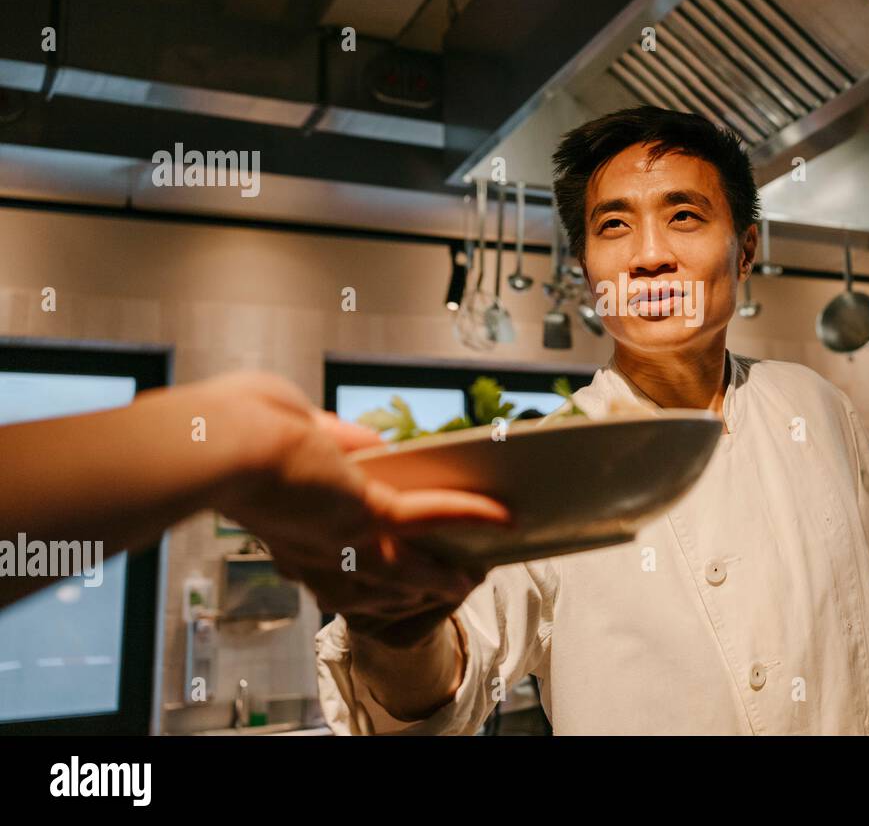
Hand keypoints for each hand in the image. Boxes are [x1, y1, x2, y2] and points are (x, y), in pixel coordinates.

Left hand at [212, 372, 507, 644]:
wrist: (219, 441)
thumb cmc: (232, 426)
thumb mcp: (288, 428)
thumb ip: (335, 438)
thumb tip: (377, 450)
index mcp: (283, 523)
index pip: (324, 555)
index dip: (354, 562)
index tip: (383, 560)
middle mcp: (310, 545)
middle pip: (364, 583)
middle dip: (401, 589)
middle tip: (439, 586)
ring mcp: (339, 537)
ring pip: (399, 570)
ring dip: (435, 578)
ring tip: (467, 580)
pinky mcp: (364, 515)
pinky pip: (428, 517)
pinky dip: (468, 514)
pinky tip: (503, 517)